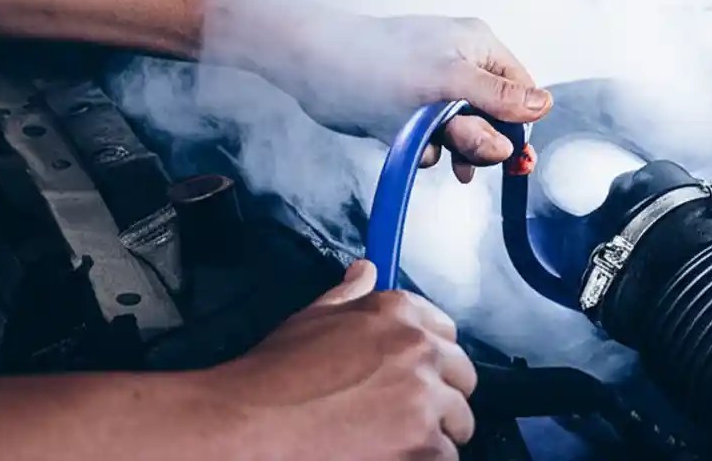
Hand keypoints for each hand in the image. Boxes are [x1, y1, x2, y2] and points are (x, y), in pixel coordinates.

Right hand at [197, 261, 477, 459]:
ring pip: (456, 422)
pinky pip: (444, 457)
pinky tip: (390, 456)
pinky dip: (422, 460)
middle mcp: (420, 349)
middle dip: (441, 396)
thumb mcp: (310, 320)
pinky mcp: (423, 447)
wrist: (250, 424)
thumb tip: (366, 270)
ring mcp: (425, 400)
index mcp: (397, 313)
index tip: (416, 373)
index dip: (431, 355)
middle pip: (462, 376)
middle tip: (406, 415)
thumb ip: (349, 297)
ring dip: (433, 433)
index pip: (446, 331)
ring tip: (393, 441)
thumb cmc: (274, 374)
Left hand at [240, 7, 553, 181]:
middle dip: (482, 141)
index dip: (518, 127)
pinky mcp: (411, 111)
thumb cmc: (375, 63)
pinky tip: (417, 150)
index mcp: (478, 48)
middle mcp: (461, 66)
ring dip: (456, 150)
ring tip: (441, 153)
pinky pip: (436, 140)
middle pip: (496, 118)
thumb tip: (544, 105)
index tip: (511, 157)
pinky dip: (430, 150)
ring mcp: (435, 90)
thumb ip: (497, 96)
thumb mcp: (446, 80)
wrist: (313, 68)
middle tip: (463, 150)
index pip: (521, 93)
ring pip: (466, 134)